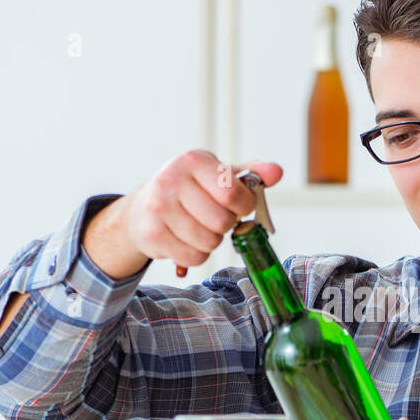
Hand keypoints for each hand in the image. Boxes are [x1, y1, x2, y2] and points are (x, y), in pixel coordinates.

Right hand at [84, 150, 282, 279]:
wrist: (142, 209)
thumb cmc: (188, 191)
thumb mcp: (217, 176)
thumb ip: (249, 175)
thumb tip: (276, 172)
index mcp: (192, 161)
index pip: (232, 192)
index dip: (244, 206)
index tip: (239, 206)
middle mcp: (171, 181)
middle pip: (222, 221)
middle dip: (226, 225)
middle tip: (214, 218)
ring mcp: (159, 209)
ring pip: (209, 242)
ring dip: (212, 242)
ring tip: (199, 228)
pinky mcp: (152, 235)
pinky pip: (194, 257)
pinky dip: (197, 255)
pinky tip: (186, 240)